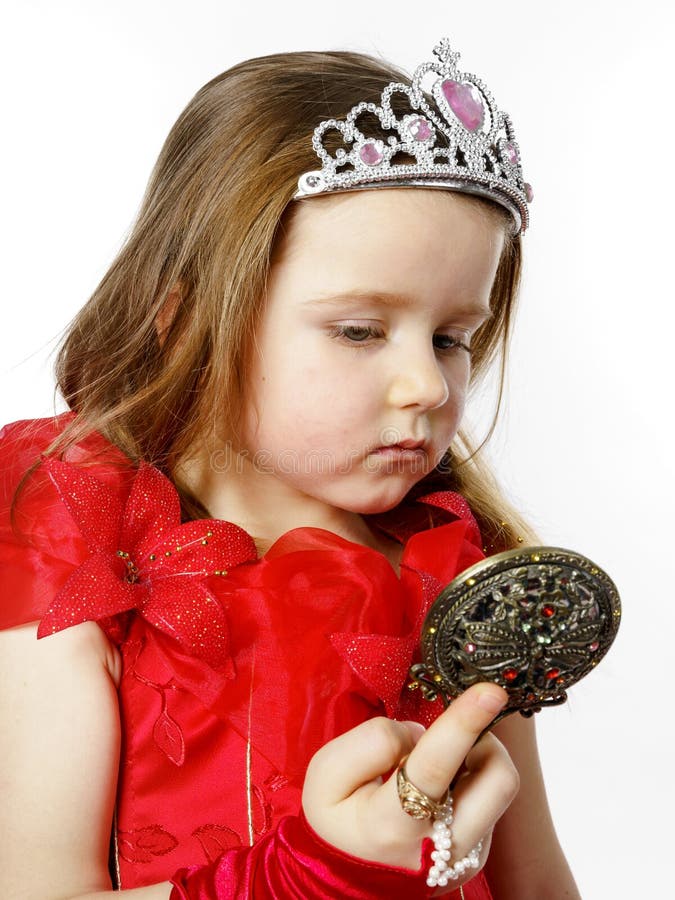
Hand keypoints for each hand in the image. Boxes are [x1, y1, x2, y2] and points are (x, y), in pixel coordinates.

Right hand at [302, 683, 518, 891]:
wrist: (346, 877)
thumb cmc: (335, 818)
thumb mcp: (327, 773)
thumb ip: (372, 742)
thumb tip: (420, 733)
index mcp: (391, 825)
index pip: (435, 765)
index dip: (464, 721)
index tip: (490, 691)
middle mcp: (438, 847)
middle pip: (498, 779)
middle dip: (484, 738)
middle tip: (450, 734)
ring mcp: (463, 856)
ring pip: (501, 787)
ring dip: (477, 758)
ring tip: (440, 760)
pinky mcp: (477, 856)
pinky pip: (491, 801)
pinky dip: (472, 780)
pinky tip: (439, 787)